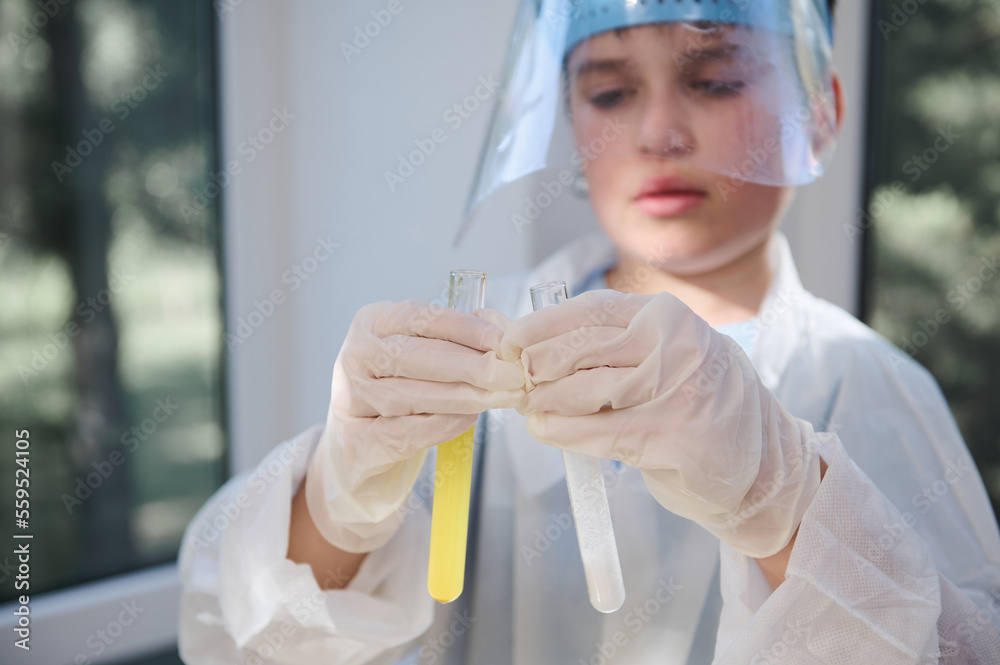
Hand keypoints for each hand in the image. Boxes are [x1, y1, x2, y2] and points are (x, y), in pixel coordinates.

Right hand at [305, 300, 523, 552]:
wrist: (357, 452)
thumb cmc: (397, 396)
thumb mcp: (421, 359)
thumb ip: (456, 342)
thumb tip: (499, 329)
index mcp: (371, 324)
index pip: (420, 317)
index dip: (463, 327)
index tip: (500, 339)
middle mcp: (354, 357)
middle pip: (416, 356)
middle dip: (471, 365)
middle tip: (511, 375)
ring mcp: (349, 400)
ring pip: (413, 395)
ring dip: (464, 397)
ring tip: (500, 397)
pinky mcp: (356, 442)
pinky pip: (407, 431)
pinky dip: (443, 424)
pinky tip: (469, 419)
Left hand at [502, 289, 823, 556]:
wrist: (764, 462)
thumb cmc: (703, 406)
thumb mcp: (669, 356)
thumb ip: (616, 346)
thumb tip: (538, 347)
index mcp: (668, 317)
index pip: (590, 309)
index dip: (543, 325)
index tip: (510, 339)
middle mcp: (674, 345)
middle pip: (580, 350)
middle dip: (537, 368)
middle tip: (515, 382)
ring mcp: (676, 390)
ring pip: (584, 390)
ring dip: (545, 402)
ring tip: (530, 408)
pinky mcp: (672, 436)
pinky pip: (600, 432)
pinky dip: (564, 432)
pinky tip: (545, 430)